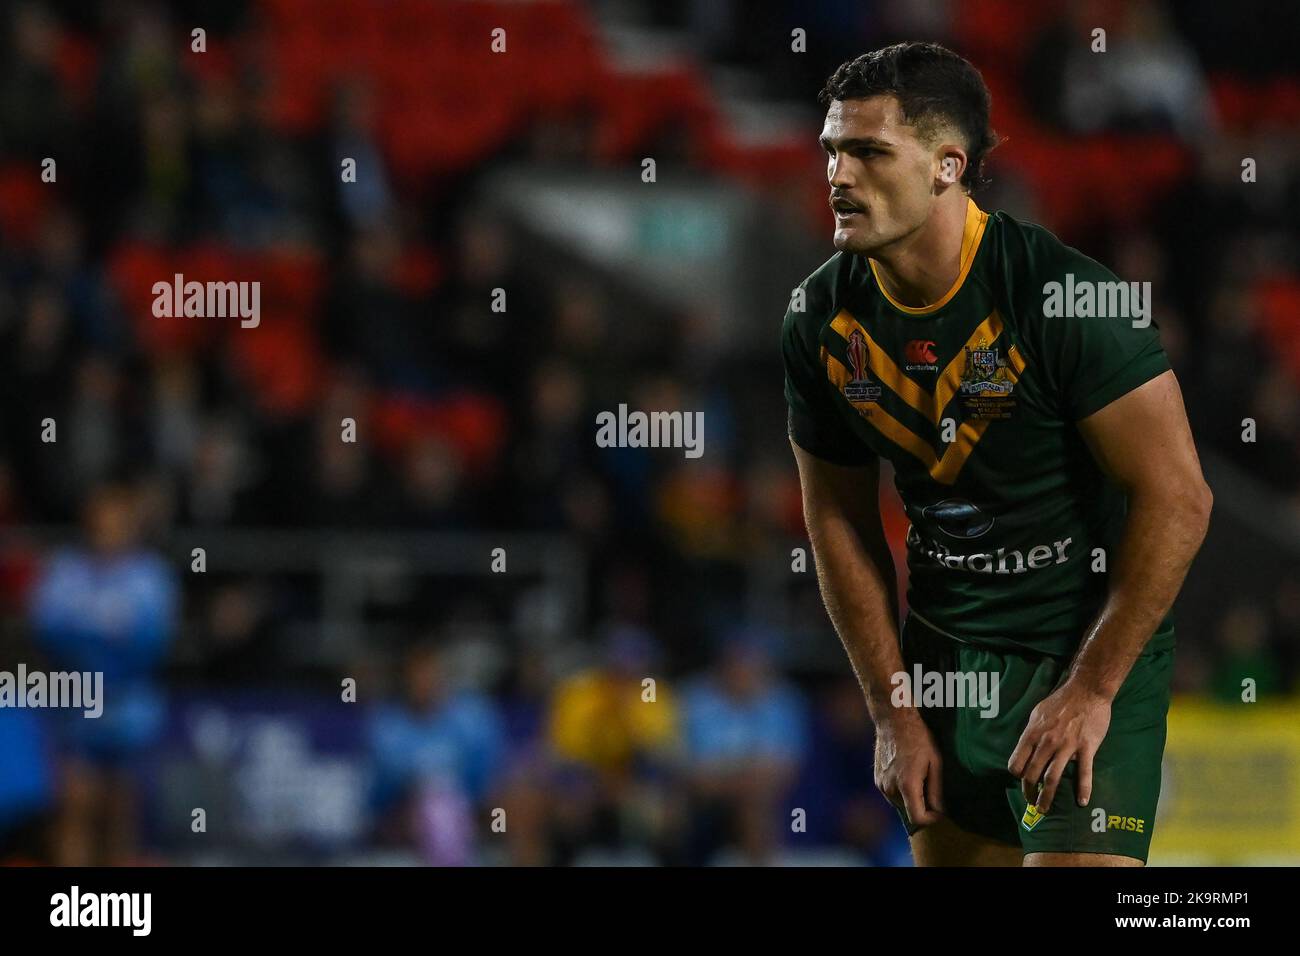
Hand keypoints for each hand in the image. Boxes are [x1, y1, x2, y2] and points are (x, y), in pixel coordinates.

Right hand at [874, 709, 943, 827]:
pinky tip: (906, 772)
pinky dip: (900, 790)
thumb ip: (936, 790)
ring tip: (918, 777)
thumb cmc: (918, 738)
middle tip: (929, 787)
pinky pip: (891, 794)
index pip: (917, 818)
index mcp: (907, 785)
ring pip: (899, 803)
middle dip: (921, 806)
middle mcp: (891, 788)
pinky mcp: (876, 780)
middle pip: (908, 811)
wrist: (893, 721)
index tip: (938, 810)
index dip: (931, 819)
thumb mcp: (935, 763)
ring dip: (910, 798)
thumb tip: (939, 810)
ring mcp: (881, 784)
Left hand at [1007, 680, 1111, 811]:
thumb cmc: (1060, 701)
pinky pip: (1084, 773)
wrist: (1086, 690)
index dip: (1017, 774)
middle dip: (1029, 791)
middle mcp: (1046, 742)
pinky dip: (1083, 789)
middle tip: (1031, 802)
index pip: (1016, 762)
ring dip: (1047, 797)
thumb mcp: (1037, 713)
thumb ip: (1031, 733)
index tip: (1021, 779)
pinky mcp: (1086, 748)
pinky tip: (1082, 802)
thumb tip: (1026, 749)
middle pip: (1032, 774)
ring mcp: (1067, 746)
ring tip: (1044, 809)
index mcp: (1032, 733)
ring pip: (1053, 777)